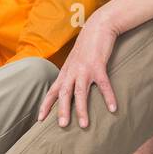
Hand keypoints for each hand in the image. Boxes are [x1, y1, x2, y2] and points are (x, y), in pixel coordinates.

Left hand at [38, 13, 118, 127]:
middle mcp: (72, 72)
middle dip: (61, 110)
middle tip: (62, 126)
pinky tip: (112, 109)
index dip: (46, 104)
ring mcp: (85, 69)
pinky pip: (103, 84)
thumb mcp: (74, 61)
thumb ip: (71, 74)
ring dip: (81, 108)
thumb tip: (68, 89)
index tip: (39, 119)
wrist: (97, 27)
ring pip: (80, 92)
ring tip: (84, 124)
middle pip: (63, 93)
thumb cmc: (87, 46)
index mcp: (66, 72)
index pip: (52, 90)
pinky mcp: (98, 65)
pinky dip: (108, 97)